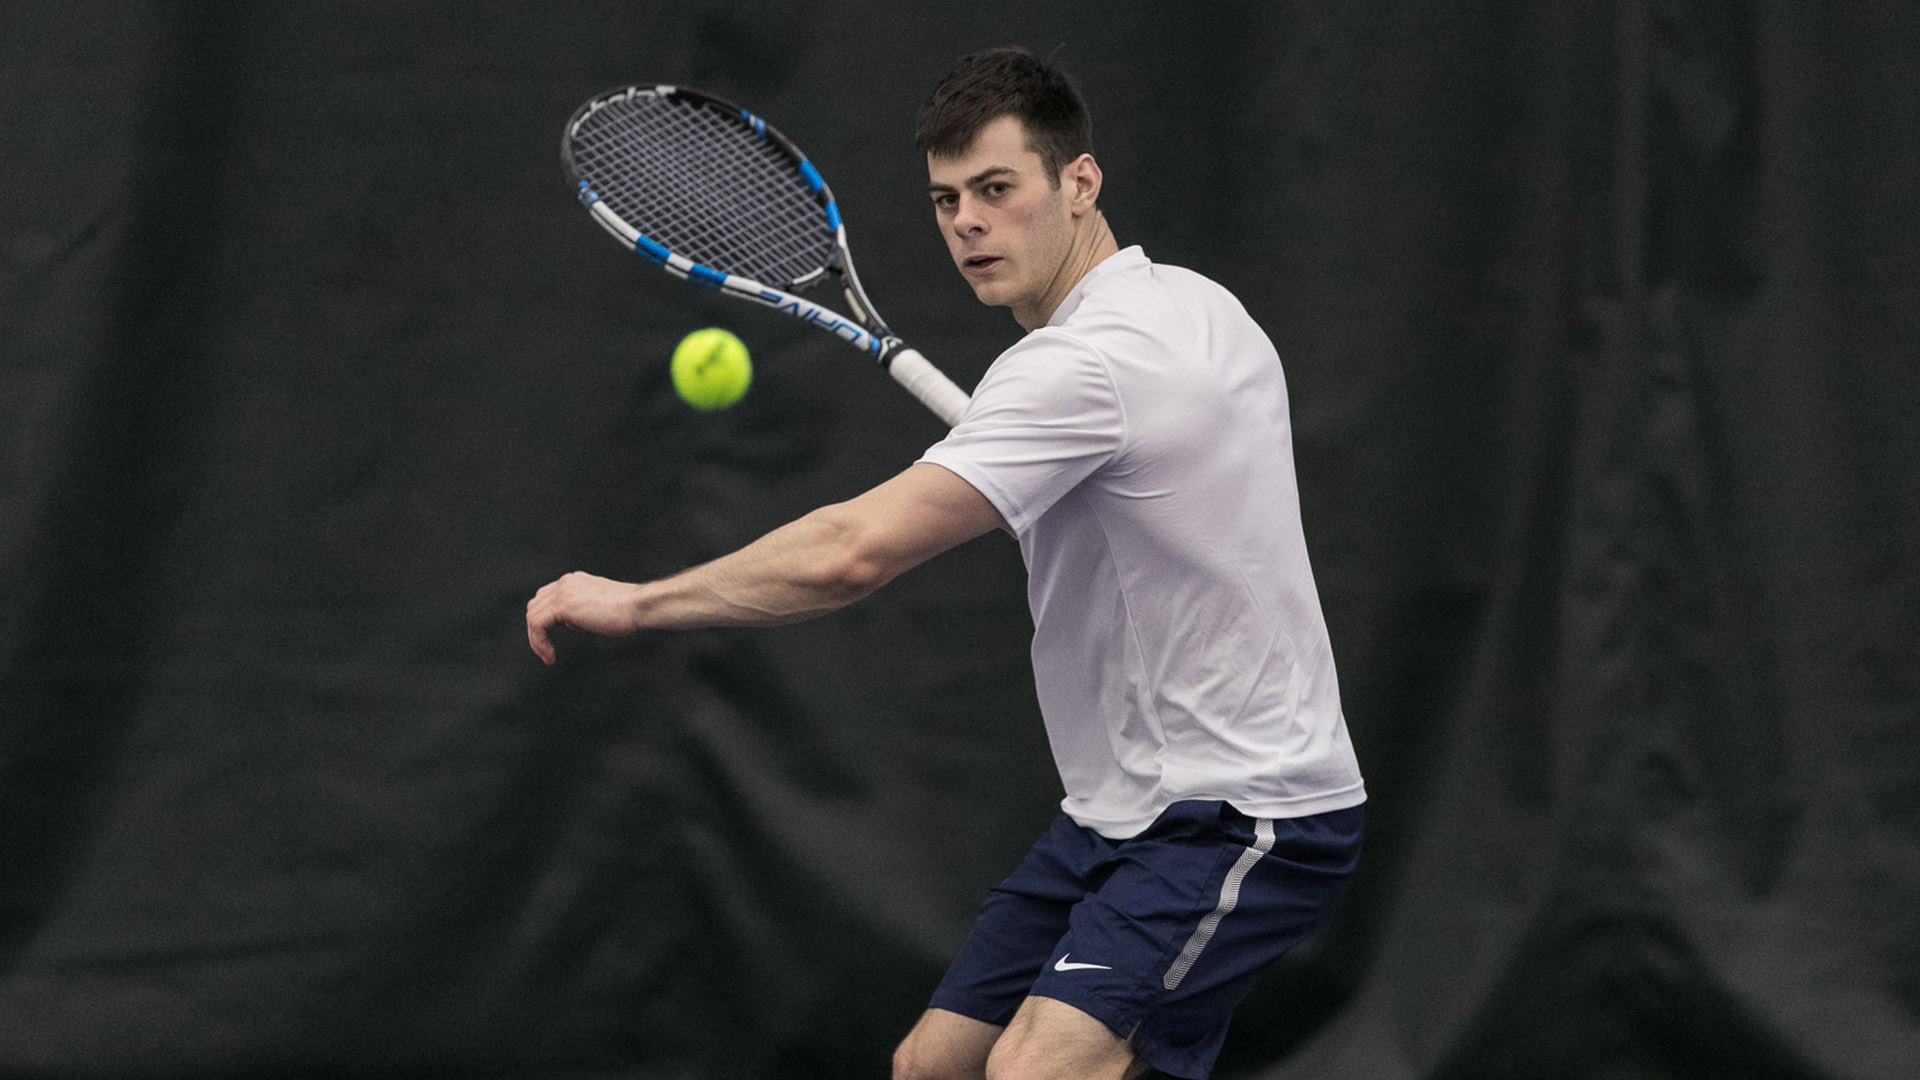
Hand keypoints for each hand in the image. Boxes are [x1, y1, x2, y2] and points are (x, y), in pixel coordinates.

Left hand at [526, 571, 641, 664]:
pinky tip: (550, 655)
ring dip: (536, 639)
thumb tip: (572, 622)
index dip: (545, 619)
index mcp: (574, 581)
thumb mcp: (600, 605)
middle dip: (536, 630)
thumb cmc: (628, 610)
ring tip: (547, 656)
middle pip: (535, 605)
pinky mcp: (563, 605)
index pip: (547, 597)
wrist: (638, 606)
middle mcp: (566, 582)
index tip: (552, 640)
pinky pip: (537, 624)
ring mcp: (563, 592)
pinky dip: (538, 641)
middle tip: (545, 650)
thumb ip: (583, 608)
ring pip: (533, 615)